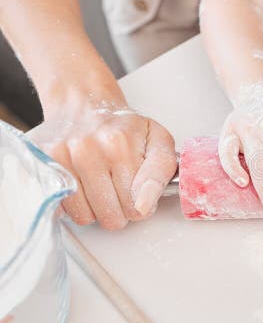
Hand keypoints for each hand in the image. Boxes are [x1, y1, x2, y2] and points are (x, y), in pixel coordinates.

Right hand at [33, 100, 176, 229]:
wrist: (85, 104)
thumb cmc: (125, 128)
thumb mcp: (158, 142)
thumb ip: (160, 174)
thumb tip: (143, 206)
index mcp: (120, 145)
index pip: (136, 207)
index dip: (141, 206)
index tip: (139, 194)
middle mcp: (88, 150)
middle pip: (111, 216)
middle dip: (119, 210)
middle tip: (118, 188)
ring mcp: (61, 157)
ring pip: (85, 217)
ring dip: (96, 209)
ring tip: (100, 186)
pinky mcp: (42, 164)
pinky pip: (63, 209)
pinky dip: (74, 205)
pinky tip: (82, 187)